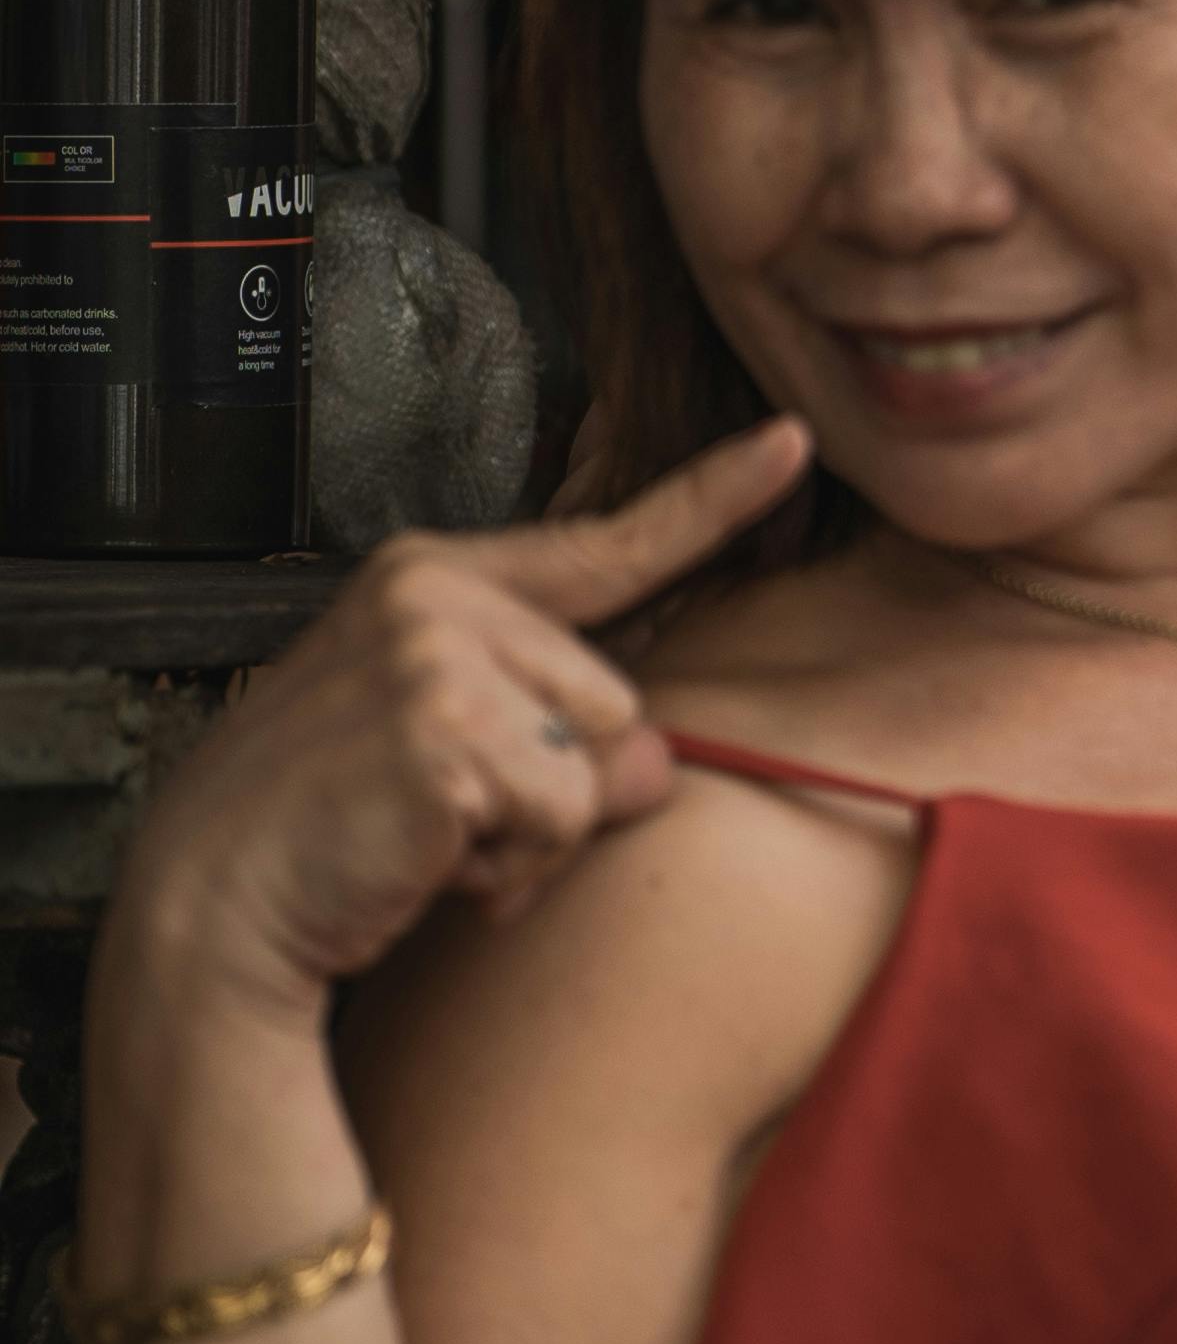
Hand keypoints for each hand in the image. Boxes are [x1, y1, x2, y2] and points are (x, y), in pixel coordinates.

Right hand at [115, 422, 811, 1015]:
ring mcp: (434, 652)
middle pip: (617, 699)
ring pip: (598, 763)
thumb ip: (569, 734)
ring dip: (533, 833)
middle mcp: (435, 593)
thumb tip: (655, 765)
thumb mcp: (460, 755)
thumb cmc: (334, 828)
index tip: (795, 442)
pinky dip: (509, 867)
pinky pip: (561, 816)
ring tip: (429, 834)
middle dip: (555, 783)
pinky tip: (423, 858)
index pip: (603, 544)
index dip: (713, 498)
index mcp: (437, 579)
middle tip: (443, 810)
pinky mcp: (442, 727)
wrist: (214, 901)